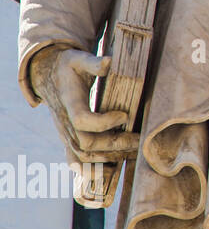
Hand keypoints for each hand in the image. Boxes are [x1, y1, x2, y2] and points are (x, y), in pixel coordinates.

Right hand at [29, 46, 136, 163]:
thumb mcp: (78, 58)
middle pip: (86, 143)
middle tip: (139, 139)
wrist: (48, 75)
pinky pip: (74, 160)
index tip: (125, 115)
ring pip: (83, 155)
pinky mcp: (68, 137)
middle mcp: (64, 121)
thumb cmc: (68, 66)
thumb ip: (93, 62)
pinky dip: (91, 170)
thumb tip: (109, 62)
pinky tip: (111, 170)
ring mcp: (65, 132)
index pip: (82, 120)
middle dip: (114, 144)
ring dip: (108, 157)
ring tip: (132, 151)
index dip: (104, 122)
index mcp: (68, 102)